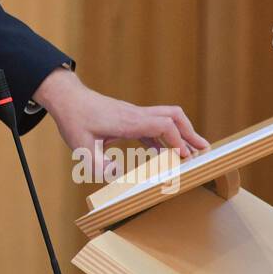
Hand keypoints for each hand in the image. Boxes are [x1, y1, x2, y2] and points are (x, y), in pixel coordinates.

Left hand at [33, 69, 209, 176]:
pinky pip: (154, 125)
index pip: (163, 125)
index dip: (177, 140)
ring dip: (182, 133)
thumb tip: (116, 174)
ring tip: (194, 152)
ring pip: (167, 118)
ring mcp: (134, 115)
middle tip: (204, 150)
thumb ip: (97, 163)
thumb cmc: (74, 119)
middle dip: (190, 132)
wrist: (67, 99)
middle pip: (173, 116)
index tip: (185, 156)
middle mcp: (135, 115)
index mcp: (128, 120)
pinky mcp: (130, 118)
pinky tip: (168, 153)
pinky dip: (166, 137)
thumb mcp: (80, 146)